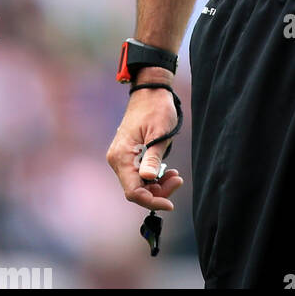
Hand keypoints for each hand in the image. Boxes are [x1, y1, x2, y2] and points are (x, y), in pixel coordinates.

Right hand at [106, 85, 183, 211]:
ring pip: (138, 184)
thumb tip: (148, 178)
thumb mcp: (159, 133)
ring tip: (175, 176)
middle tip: (178, 180)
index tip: (170, 203)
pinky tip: (167, 172)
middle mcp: (117, 160)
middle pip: (136, 190)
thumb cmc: (156, 108)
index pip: (133, 191)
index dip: (151, 200)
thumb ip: (153, 157)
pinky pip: (138, 175)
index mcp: (121, 157)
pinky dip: (153, 177)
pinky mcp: (127, 156)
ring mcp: (121, 158)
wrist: (149, 92)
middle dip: (158, 191)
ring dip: (157, 185)